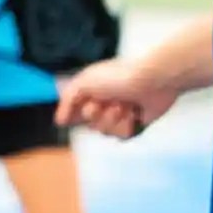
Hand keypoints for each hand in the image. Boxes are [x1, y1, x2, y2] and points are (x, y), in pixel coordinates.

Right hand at [56, 58, 179, 138]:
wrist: (152, 81)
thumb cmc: (119, 76)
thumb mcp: (85, 81)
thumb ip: (68, 99)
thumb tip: (60, 120)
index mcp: (92, 90)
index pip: (76, 110)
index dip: (78, 112)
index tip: (86, 106)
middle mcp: (105, 102)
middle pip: (90, 124)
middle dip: (98, 115)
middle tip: (107, 103)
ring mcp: (120, 114)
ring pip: (105, 132)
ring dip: (113, 119)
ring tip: (124, 106)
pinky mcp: (135, 123)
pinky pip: (122, 135)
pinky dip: (127, 125)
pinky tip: (134, 113)